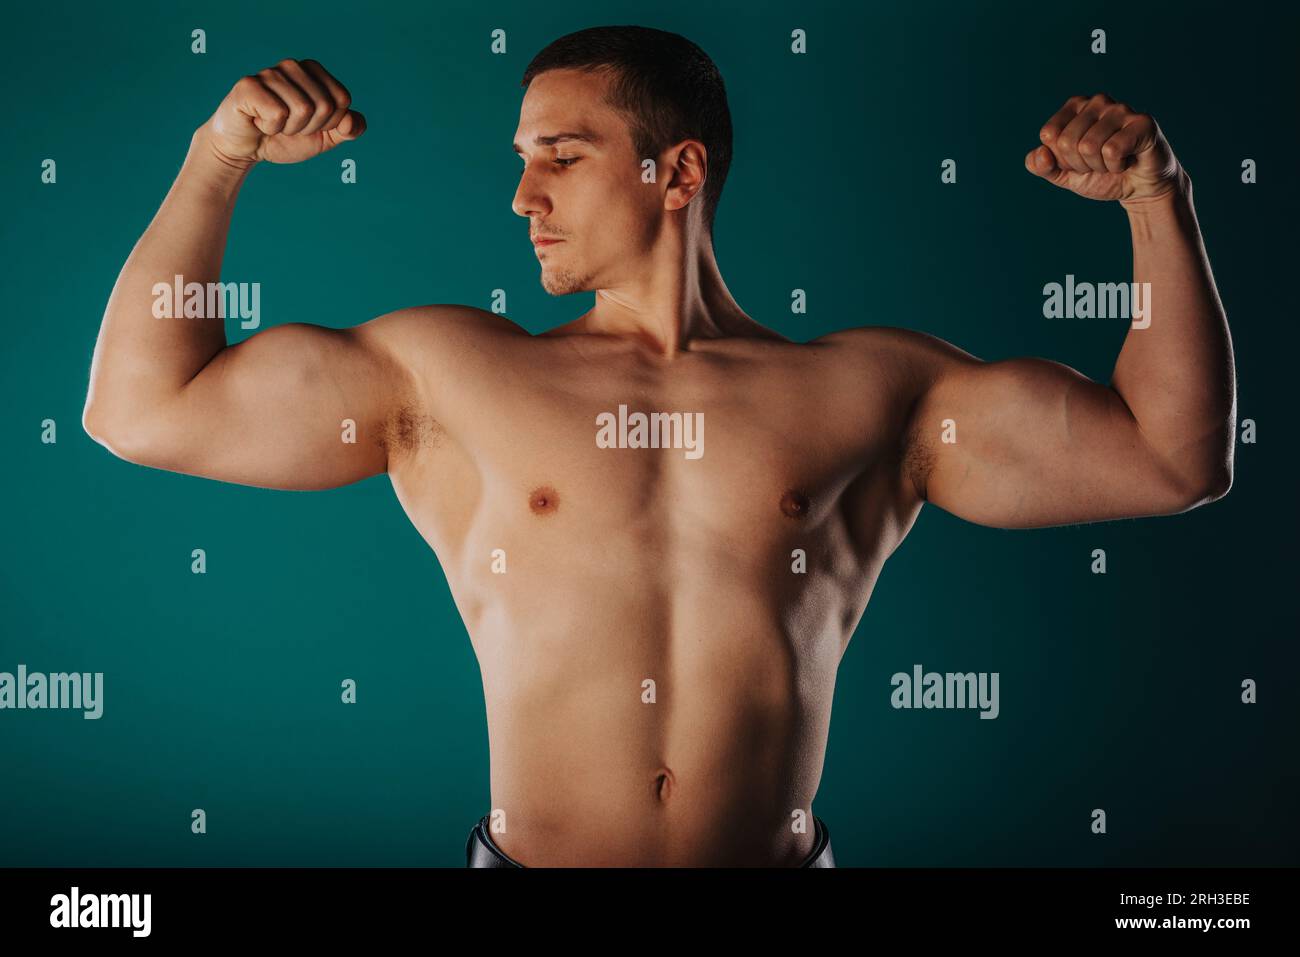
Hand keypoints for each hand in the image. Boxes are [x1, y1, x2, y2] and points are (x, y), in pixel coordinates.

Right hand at [203, 58, 364, 167]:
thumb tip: (352, 121)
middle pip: (324, 105)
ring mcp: (270, 73)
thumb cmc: (285, 138)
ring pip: (302, 110)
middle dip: (309, 127)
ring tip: (273, 123)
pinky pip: (278, 114)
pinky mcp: (248, 85)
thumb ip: (348, 129)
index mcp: (313, 71)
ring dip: (289, 129)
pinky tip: (258, 121)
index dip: (329, 123)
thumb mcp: (324, 137)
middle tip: (287, 125)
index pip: (342, 100)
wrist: (247, 149)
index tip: (308, 124)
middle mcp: (292, 66)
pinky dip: (270, 128)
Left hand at [1025, 94, 1181, 202]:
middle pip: (1067, 142)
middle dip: (1080, 164)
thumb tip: (1040, 153)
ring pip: (1089, 146)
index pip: (1049, 134)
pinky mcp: (1142, 122)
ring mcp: (1121, 109)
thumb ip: (1042, 166)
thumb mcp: (1063, 174)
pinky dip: (1116, 166)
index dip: (1061, 158)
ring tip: (1113, 162)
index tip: (1079, 159)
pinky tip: (1128, 160)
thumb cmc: (1099, 175)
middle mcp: (1097, 101)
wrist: (1137, 188)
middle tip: (1099, 163)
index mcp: (1074, 106)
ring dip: (1099, 166)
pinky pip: (1112, 151)